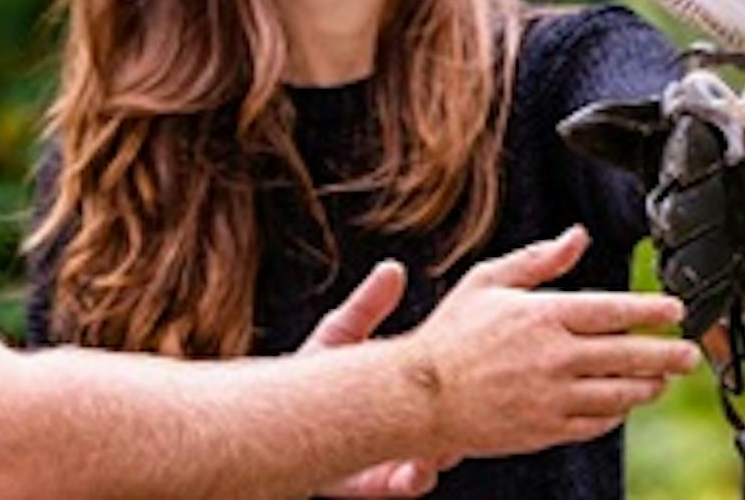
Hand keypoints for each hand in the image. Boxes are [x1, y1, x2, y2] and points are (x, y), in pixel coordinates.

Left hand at [302, 262, 455, 496]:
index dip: (468, 383)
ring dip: (444, 453)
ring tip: (444, 441)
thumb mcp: (339, 335)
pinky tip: (419, 465)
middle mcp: (401, 428)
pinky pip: (403, 487)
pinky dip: (416, 478)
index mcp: (403, 392)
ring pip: (433, 464)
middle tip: (470, 410)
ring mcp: (387, 458)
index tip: (477, 368)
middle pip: (449, 430)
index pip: (448, 391)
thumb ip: (366, 306)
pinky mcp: (365, 483)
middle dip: (463, 423)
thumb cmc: (307, 373)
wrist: (267, 419)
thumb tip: (393, 268)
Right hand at [403, 226, 700, 459]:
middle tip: (689, 352)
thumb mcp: (488, 281)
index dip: (650, 310)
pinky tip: (623, 403)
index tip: (675, 310)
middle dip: (667, 353)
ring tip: (662, 378)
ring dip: (649, 385)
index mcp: (542, 316)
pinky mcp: (547, 430)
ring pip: (620, 393)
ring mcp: (553, 398)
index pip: (613, 310)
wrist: (420, 396)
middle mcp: (554, 358)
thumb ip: (539, 259)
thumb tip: (577, 236)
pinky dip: (617, 412)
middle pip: (628, 355)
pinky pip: (597, 423)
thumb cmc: (452, 334)